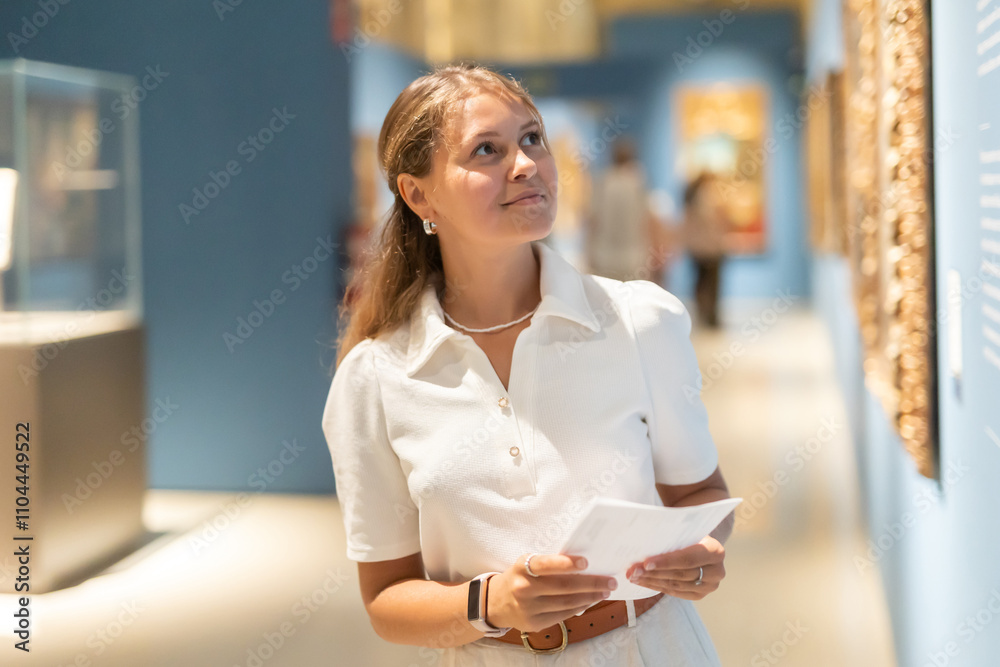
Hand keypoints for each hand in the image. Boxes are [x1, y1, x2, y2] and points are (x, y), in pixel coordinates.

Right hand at [486, 553, 616, 632]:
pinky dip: (579, 607)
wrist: (496, 602)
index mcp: (522, 568)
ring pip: (566, 603)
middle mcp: (524, 589)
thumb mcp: (527, 564)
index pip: (545, 564)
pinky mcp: (534, 623)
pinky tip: (589, 601)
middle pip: (563, 587)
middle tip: (610, 580)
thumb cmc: (520, 577)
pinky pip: (563, 615)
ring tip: (604, 591)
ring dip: (590, 597)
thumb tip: (584, 565)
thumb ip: (548, 564)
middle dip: (591, 583)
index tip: (586, 562)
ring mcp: (529, 609)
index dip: (566, 564)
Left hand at [624, 536, 725, 600]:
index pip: (688, 559)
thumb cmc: (689, 532)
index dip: (666, 562)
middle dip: (654, 572)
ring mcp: (709, 586)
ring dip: (651, 581)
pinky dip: (656, 586)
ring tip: (633, 576)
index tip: (646, 563)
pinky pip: (674, 592)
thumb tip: (644, 536)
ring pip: (675, 585)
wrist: (699, 542)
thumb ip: (671, 533)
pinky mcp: (699, 595)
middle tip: (633, 570)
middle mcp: (716, 572)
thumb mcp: (685, 529)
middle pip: (680, 574)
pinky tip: (641, 581)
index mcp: (715, 551)